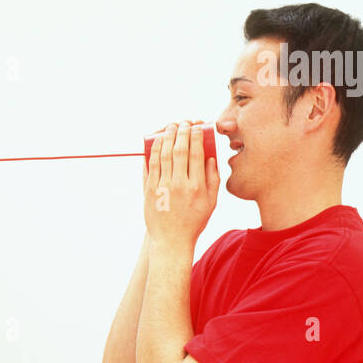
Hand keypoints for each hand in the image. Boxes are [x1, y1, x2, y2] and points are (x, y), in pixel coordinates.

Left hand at [143, 119, 218, 246]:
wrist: (171, 240)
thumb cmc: (194, 221)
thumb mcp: (211, 203)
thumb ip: (213, 180)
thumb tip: (211, 158)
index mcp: (197, 187)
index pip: (196, 154)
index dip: (196, 137)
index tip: (197, 127)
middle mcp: (179, 185)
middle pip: (179, 151)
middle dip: (181, 132)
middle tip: (184, 122)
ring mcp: (162, 187)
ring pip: (162, 155)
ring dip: (166, 137)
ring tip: (170, 126)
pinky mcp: (149, 190)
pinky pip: (150, 166)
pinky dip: (153, 151)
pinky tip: (157, 142)